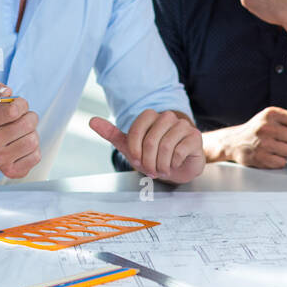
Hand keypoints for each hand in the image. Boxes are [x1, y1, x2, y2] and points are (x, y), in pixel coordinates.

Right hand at [0, 82, 40, 178]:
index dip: (21, 104)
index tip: (17, 107)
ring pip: (33, 141)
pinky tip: (22, 147)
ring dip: (32, 134)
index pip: (14, 110)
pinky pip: (36, 156)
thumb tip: (7, 92)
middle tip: (22, 120)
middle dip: (30, 118)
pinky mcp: (11, 172)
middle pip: (28, 124)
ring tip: (22, 134)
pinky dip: (33, 150)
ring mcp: (0, 160)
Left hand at [90, 110, 204, 182]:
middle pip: (151, 140)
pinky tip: (174, 164)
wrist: (177, 167)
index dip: (135, 149)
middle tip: (150, 170)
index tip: (137, 160)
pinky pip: (180, 151)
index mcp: (150, 116)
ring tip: (162, 169)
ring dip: (161, 164)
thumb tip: (92, 120)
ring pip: (166, 146)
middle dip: (148, 161)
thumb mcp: (130, 147)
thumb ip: (112, 133)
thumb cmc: (154, 155)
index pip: (137, 130)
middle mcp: (167, 117)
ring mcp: (183, 126)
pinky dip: (173, 163)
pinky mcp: (194, 137)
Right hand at [211, 107, 286, 167]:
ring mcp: (262, 143)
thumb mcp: (270, 117)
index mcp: (270, 113)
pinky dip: (278, 161)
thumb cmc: (257, 129)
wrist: (233, 141)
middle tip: (280, 139)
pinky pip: (282, 162)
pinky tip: (269, 155)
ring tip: (274, 147)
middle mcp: (266, 127)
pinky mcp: (260, 158)